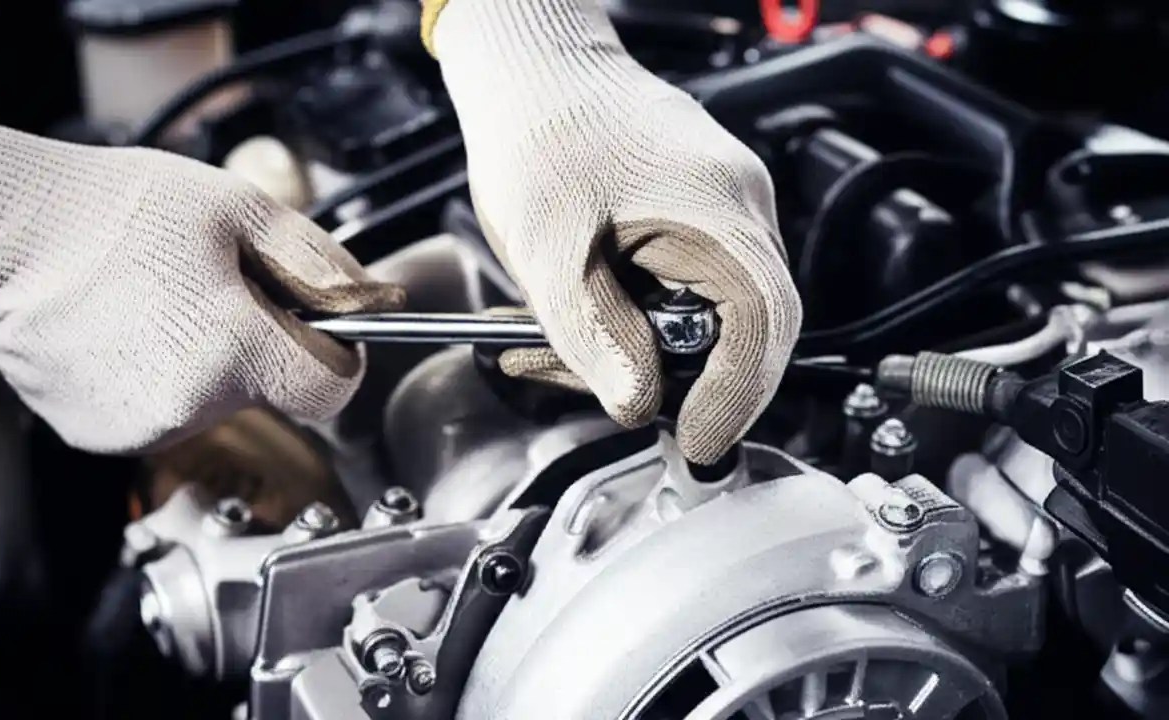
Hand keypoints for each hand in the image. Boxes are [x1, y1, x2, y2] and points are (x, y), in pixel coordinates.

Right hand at [0, 114, 401, 452]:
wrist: (6, 231)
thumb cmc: (119, 209)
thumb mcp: (242, 211)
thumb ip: (320, 265)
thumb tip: (377, 302)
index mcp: (235, 347)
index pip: (331, 392)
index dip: (338, 358)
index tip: (323, 332)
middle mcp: (193, 403)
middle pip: (270, 395)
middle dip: (262, 349)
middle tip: (216, 294)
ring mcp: (142, 427)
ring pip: (215, 406)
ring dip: (208, 367)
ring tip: (160, 309)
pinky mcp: (100, 438)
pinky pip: (162, 416)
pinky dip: (158, 383)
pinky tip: (127, 335)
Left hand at [432, 0, 801, 463]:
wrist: (532, 69)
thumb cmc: (539, 133)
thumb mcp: (551, 249)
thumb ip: (596, 336)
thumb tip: (635, 408)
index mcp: (720, 214)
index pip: (762, 328)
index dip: (734, 397)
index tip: (694, 442)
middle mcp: (742, 211)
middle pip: (744, 332)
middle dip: (676, 380)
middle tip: (604, 393)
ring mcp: (727, 213)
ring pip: (712, 318)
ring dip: (643, 352)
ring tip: (555, 349)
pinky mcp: (700, 219)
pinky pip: (689, 289)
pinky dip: (637, 319)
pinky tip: (577, 318)